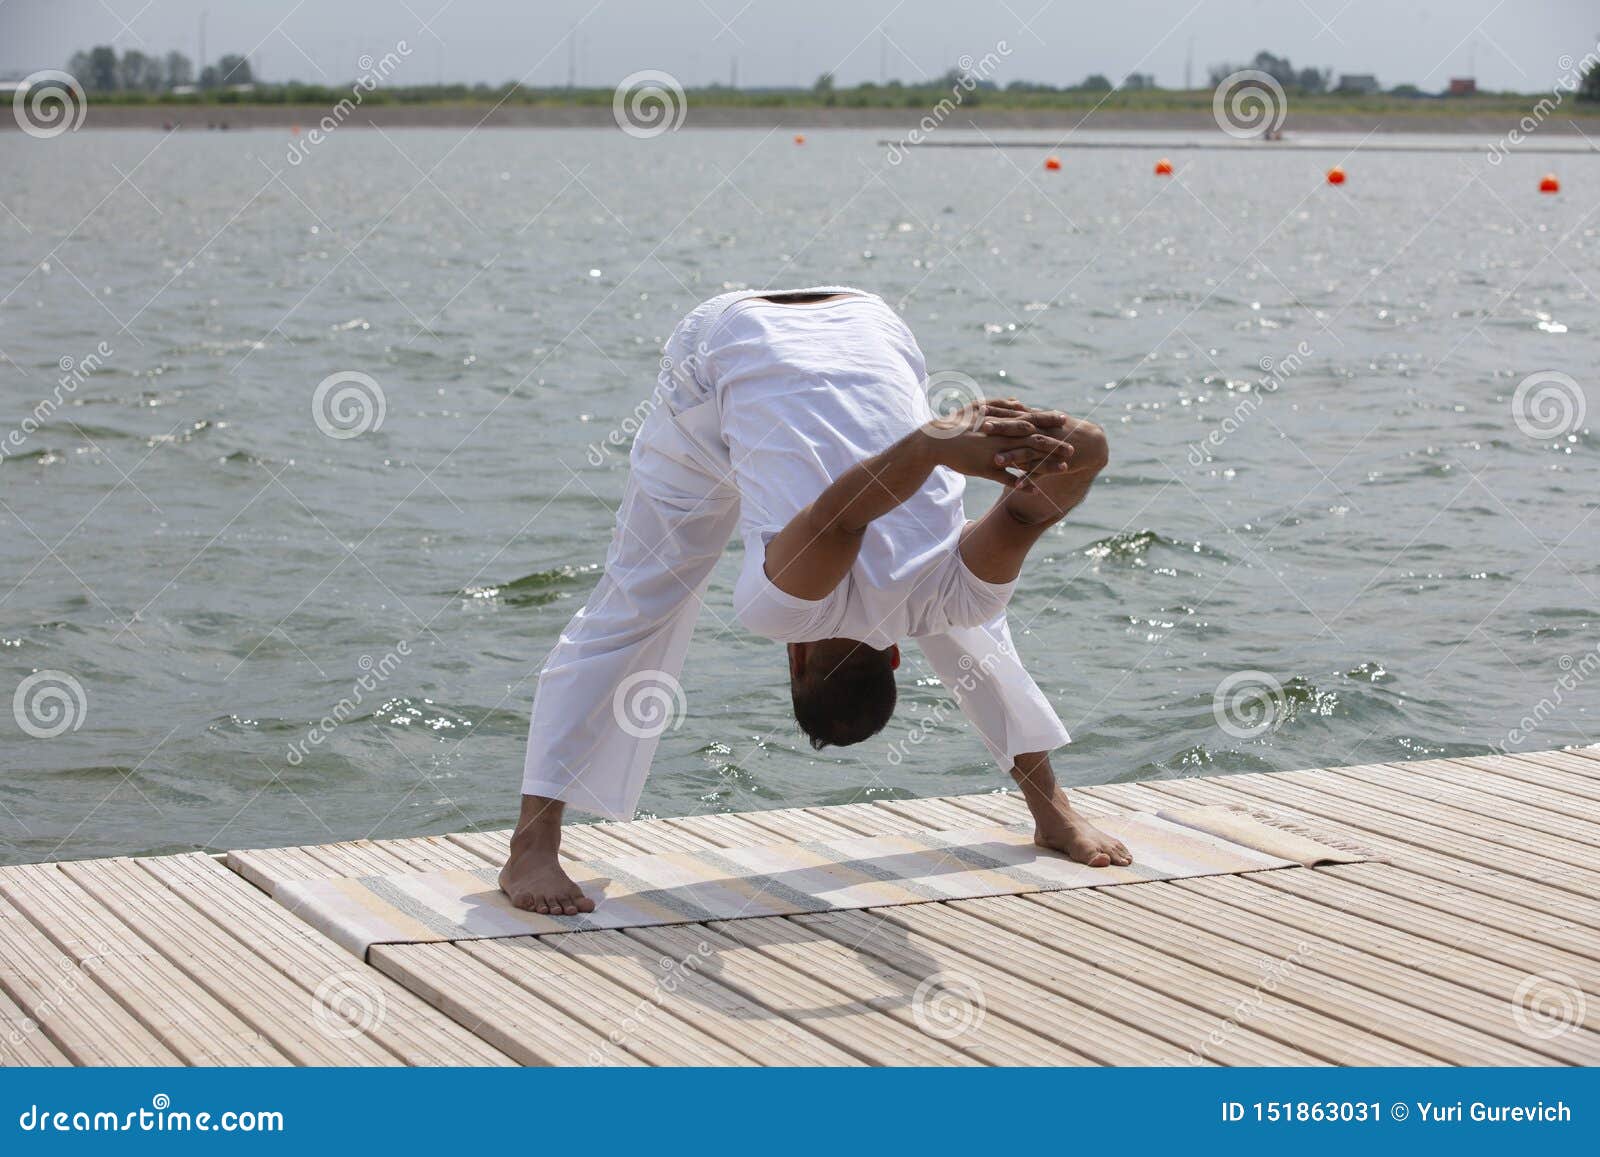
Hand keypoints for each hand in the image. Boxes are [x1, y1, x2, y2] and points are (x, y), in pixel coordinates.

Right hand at [920, 402, 1073, 488]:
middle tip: (1073, 448)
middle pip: (1034, 440)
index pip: (1030, 419)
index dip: (1048, 420)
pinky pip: (1007, 478)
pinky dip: (1021, 483)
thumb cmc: (956, 424)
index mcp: (1001, 422)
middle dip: (1055, 444)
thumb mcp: (979, 408)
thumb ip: (1001, 404)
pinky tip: (1035, 490)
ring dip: (1046, 465)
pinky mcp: (985, 468)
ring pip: (1026, 459)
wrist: (936, 440)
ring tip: (1064, 469)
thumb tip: (1018, 401)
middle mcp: (1001, 436)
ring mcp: (995, 453)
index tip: (1065, 420)